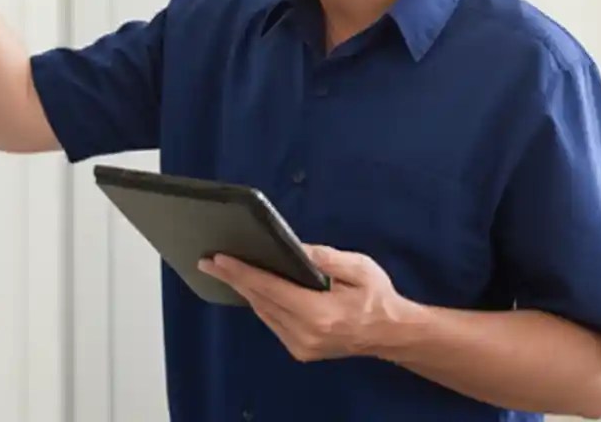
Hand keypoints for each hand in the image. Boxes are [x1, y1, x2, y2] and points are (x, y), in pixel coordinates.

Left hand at [198, 244, 415, 361]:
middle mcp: (305, 334)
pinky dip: (261, 303)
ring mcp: (301, 346)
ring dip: (245, 291)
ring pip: (263, 313)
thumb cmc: (377, 297)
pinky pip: (272, 322)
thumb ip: (326, 258)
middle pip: (260, 301)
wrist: (392, 334)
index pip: (270, 289)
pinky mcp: (301, 351)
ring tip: (224, 270)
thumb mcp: (359, 268)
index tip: (218, 260)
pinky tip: (252, 288)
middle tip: (208, 261)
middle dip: (234, 279)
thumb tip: (295, 249)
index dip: (242, 273)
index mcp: (319, 314)